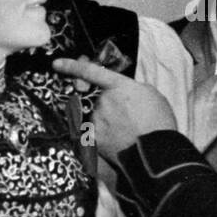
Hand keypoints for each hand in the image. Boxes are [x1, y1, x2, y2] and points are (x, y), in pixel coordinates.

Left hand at [53, 57, 176, 155]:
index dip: (71, 66)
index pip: (91, 72)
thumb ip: (133, 88)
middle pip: (99, 101)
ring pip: (98, 118)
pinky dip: (105, 138)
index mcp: (119, 87)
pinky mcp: (95, 139)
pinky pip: (95, 135)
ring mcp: (97, 121)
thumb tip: (124, 91)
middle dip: (111, 108)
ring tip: (130, 134)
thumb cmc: (159, 123)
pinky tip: (120, 143)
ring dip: (110, 124)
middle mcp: (104, 101)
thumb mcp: (152, 95)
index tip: (57, 64)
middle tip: (130, 120)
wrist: (156, 151)